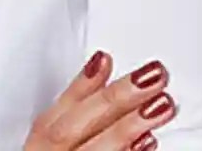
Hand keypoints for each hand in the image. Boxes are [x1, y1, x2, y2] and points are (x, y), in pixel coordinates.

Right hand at [23, 51, 176, 150]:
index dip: (79, 87)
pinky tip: (152, 144)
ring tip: (163, 104)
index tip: (106, 59)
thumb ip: (76, 105)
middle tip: (152, 77)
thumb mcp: (58, 137)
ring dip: (128, 128)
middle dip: (112, 101)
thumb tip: (101, 64)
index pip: (55, 116)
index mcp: (39, 148)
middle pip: (74, 130)